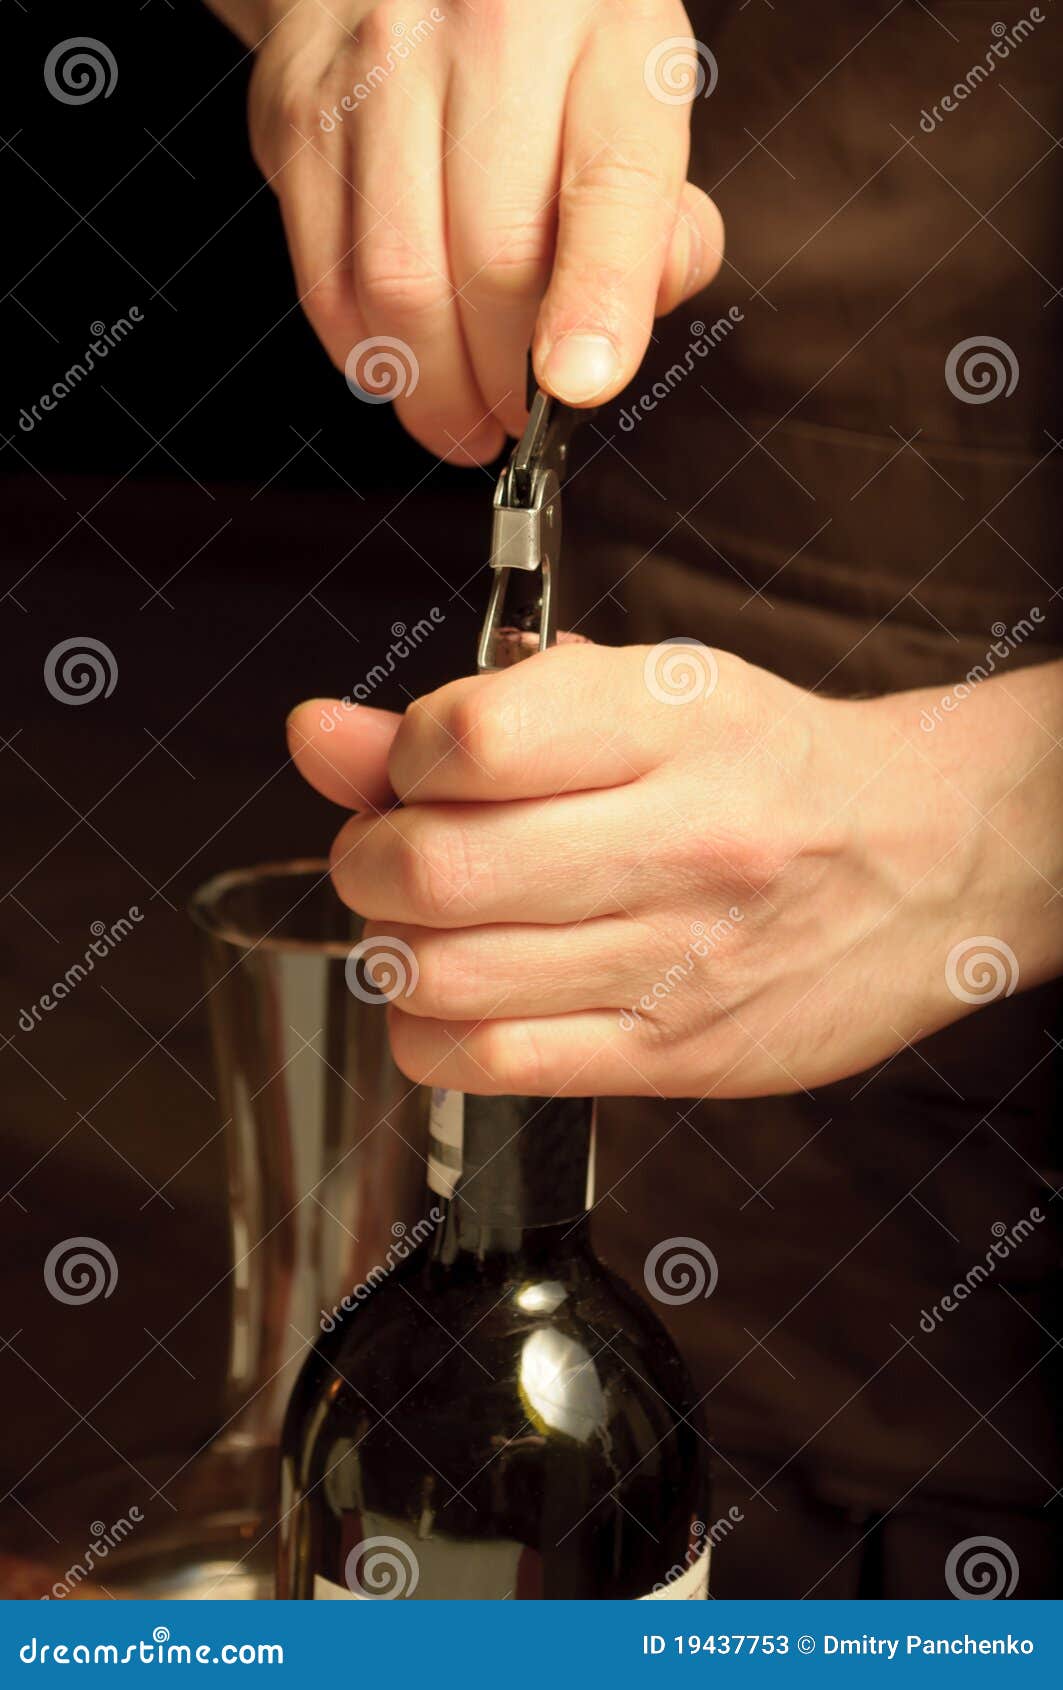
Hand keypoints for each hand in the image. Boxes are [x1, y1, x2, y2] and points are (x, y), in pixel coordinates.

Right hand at [230, 0, 723, 459]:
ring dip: (435, 390)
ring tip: (462, 421)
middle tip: (518, 420)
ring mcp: (372, 70)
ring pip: (397, 285)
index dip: (597, 300)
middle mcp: (480, 31)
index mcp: (601, 29)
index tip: (579, 386)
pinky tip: (405, 367)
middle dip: (508, 380)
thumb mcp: (635, 92)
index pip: (610, 185)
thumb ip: (655, 221)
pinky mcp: (296, 115)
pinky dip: (370, 354)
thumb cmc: (543, 42)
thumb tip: (605, 344)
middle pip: (492, 259)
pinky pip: (327, 279)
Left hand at [286, 645, 1062, 1097]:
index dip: (396, 756)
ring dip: (394, 948)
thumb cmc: (769, 770)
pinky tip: (458, 996)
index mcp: (669, 721)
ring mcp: (678, 957)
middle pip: (436, 868)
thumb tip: (320, 734)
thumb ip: (474, 716)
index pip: (466, 740)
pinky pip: (490, 1064)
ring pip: (446, 974)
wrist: (921, 861)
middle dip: (366, 860)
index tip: (412, 766)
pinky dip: (429, 1034)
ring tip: (428, 924)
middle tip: (388, 854)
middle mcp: (679, 838)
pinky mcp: (672, 1054)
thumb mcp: (642, 696)